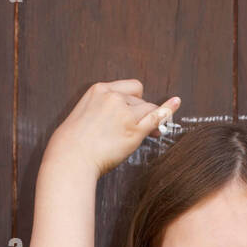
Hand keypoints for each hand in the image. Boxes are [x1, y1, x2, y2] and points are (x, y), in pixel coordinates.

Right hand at [45, 79, 180, 176]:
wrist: (70, 159)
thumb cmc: (72, 144)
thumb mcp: (83, 115)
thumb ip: (102, 110)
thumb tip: (121, 118)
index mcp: (99, 90)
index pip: (129, 88)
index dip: (135, 100)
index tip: (133, 111)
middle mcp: (113, 97)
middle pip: (140, 100)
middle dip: (141, 113)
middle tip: (138, 130)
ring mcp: (124, 113)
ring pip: (149, 110)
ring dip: (148, 121)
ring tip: (144, 135)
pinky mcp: (133, 130)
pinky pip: (156, 117)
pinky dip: (168, 111)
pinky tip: (176, 103)